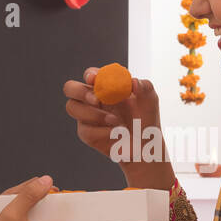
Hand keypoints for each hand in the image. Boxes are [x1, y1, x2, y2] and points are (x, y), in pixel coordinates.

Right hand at [62, 67, 175, 189]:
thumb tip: (133, 82)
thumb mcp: (150, 100)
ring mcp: (87, 116)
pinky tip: (115, 134)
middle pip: (70, 88)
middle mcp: (93, 98)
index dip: (90, 75)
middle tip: (97, 100)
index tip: (95, 80)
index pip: (91, 75)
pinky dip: (101, 132)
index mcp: (106, 86)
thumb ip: (145, 87)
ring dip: (94, 114)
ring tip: (115, 122)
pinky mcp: (86, 133)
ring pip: (72, 107)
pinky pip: (84, 130)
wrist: (146, 145)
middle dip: (80, 92)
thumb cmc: (146, 119)